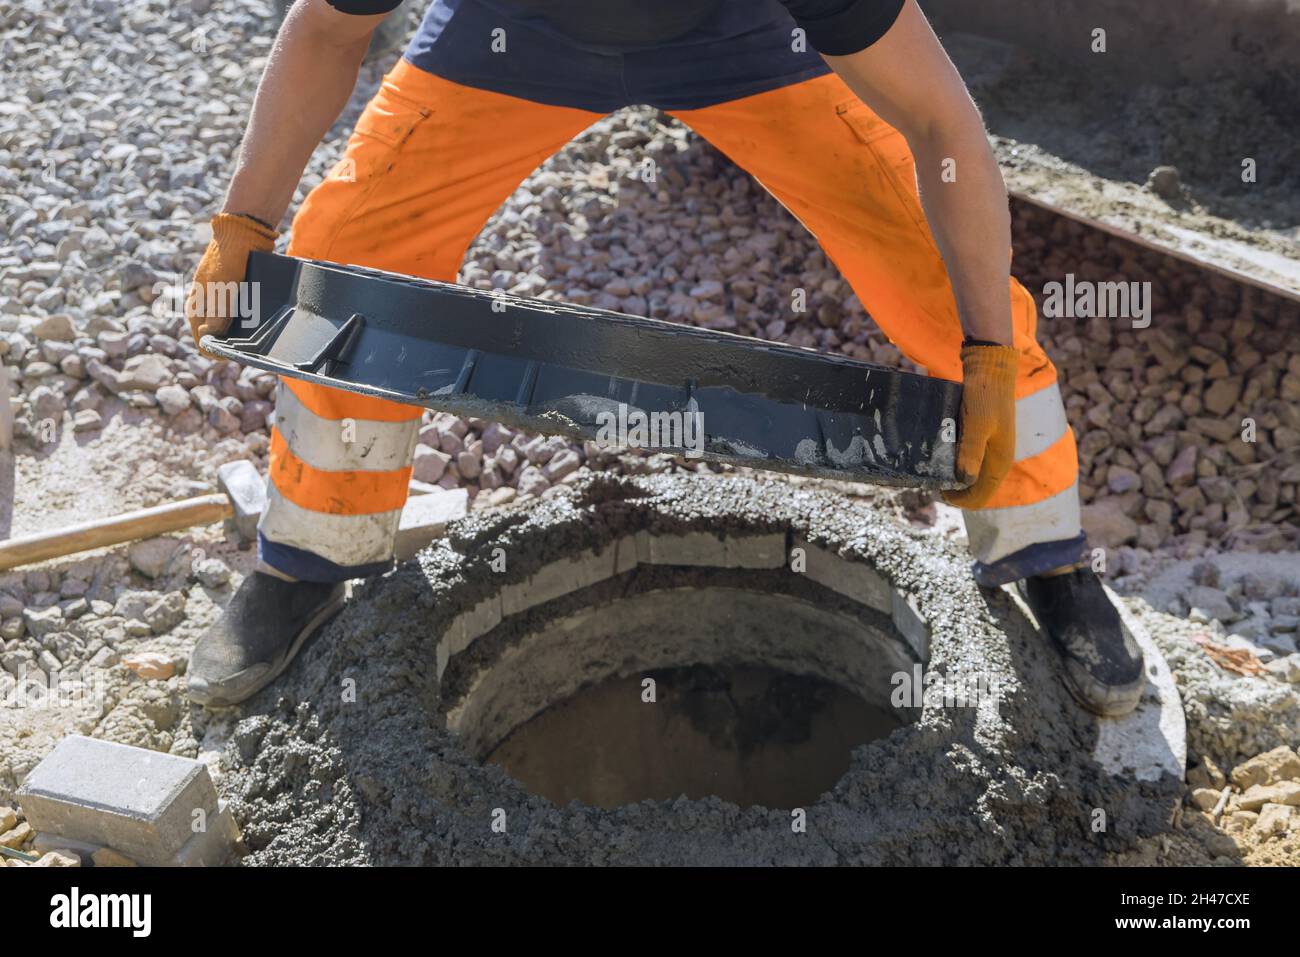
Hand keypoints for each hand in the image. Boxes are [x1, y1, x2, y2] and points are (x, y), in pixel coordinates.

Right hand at [186, 212, 277, 355]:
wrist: (242, 230)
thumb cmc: (231, 257)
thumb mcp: (225, 286)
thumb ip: (217, 311)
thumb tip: (208, 338)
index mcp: (196, 303)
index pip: (199, 337)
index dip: (212, 350)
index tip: (230, 357)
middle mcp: (203, 301)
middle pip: (210, 331)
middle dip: (224, 343)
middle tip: (244, 349)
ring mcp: (216, 294)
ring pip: (221, 321)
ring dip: (233, 331)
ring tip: (250, 338)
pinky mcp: (229, 288)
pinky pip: (231, 309)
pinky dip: (240, 318)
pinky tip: (254, 320)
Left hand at [943, 342, 1017, 508]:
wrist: (991, 369)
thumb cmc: (985, 395)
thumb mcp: (977, 423)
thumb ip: (971, 451)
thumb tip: (963, 481)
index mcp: (1000, 462)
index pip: (980, 497)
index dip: (958, 501)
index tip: (935, 492)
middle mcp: (998, 460)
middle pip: (975, 489)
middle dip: (954, 491)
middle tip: (929, 482)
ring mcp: (992, 450)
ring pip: (971, 475)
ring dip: (954, 478)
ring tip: (932, 470)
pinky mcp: (985, 439)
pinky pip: (969, 460)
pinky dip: (956, 464)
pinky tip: (939, 456)